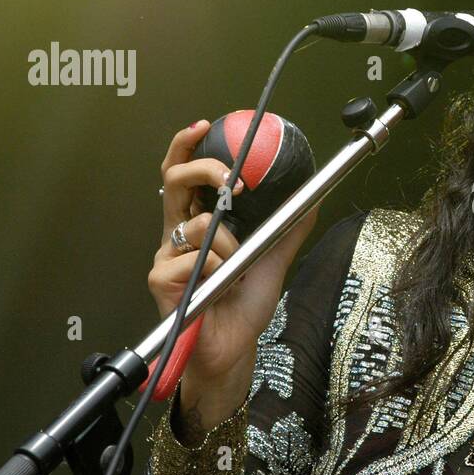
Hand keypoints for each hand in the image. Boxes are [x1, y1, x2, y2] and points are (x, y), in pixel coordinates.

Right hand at [148, 121, 317, 424]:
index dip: (187, 146)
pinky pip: (196, 258)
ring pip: (198, 224)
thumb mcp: (273, 258)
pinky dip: (219, 269)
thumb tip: (312, 197)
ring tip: (236, 269)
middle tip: (233, 178)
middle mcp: (177, 235)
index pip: (184, 176)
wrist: (233, 349)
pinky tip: (220, 288)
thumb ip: (287, 227)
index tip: (204, 125)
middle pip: (174, 181)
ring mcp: (167, 256)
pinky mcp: (161, 279)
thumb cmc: (243, 306)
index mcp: (197, 225)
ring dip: (228, 243)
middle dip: (206, 170)